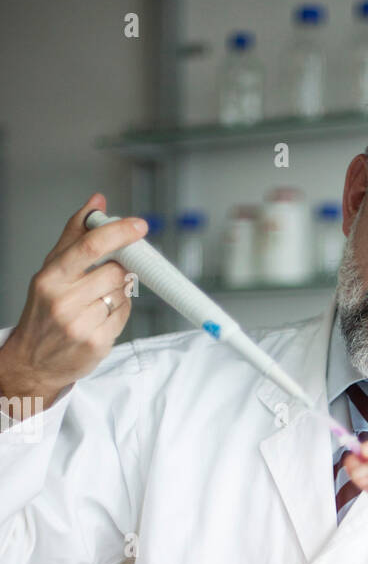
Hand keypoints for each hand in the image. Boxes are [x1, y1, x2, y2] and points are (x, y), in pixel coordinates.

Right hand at [0, 193, 147, 405]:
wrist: (32, 361)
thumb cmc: (43, 312)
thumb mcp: (51, 270)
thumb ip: (75, 235)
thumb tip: (97, 202)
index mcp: (51, 278)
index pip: (90, 247)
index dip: (119, 233)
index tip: (139, 226)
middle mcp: (63, 302)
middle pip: (114, 272)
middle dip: (118, 270)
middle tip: (109, 275)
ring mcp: (81, 325)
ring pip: (122, 294)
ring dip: (119, 293)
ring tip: (97, 302)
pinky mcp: (97, 344)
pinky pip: (125, 316)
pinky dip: (120, 312)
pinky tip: (101, 317)